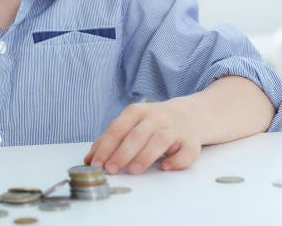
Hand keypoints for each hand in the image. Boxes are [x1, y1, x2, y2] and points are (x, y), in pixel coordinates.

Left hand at [83, 99, 201, 173]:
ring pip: (159, 140)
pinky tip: (166, 167)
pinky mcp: (192, 141)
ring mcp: (175, 128)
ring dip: (145, 156)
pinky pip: (187, 150)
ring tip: (133, 170)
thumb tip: (89, 160)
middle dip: (121, 153)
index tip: (96, 163)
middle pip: (136, 135)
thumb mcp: (130, 124)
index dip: (105, 147)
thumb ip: (110, 140)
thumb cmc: (153, 123)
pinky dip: (177, 160)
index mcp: (136, 112)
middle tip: (111, 170)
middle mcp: (155, 117)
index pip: (117, 129)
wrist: (190, 114)